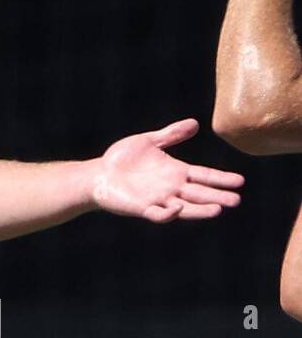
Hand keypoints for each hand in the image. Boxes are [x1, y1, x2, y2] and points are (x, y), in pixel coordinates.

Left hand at [89, 118, 243, 222]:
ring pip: (185, 207)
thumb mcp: (149, 141)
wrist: (98, 173)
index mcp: (176, 172)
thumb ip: (171, 134)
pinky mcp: (142, 208)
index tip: (240, 181)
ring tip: (218, 209)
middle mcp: (171, 188)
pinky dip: (168, 213)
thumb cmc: (122, 158)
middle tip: (236, 200)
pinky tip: (177, 208)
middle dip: (217, 196)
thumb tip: (195, 123)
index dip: (221, 178)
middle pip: (199, 193)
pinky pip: (159, 214)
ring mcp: (158, 199)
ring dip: (200, 210)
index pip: (204, 175)